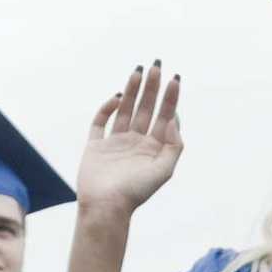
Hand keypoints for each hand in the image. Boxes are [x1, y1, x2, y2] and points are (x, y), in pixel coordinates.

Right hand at [75, 61, 183, 218]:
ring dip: (132, 90)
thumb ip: (174, 145)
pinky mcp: (96, 146)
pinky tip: (117, 98)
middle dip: (152, 87)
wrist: (106, 206)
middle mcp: (136, 143)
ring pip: (126, 110)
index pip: (164, 116)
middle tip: (156, 65)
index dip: (171, 98)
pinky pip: (101, 122)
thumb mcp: (164, 171)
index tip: (175, 79)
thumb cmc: (135, 192)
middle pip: (146, 108)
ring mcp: (115, 143)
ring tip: (138, 70)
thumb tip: (173, 119)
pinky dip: (107, 108)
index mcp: (153, 149)